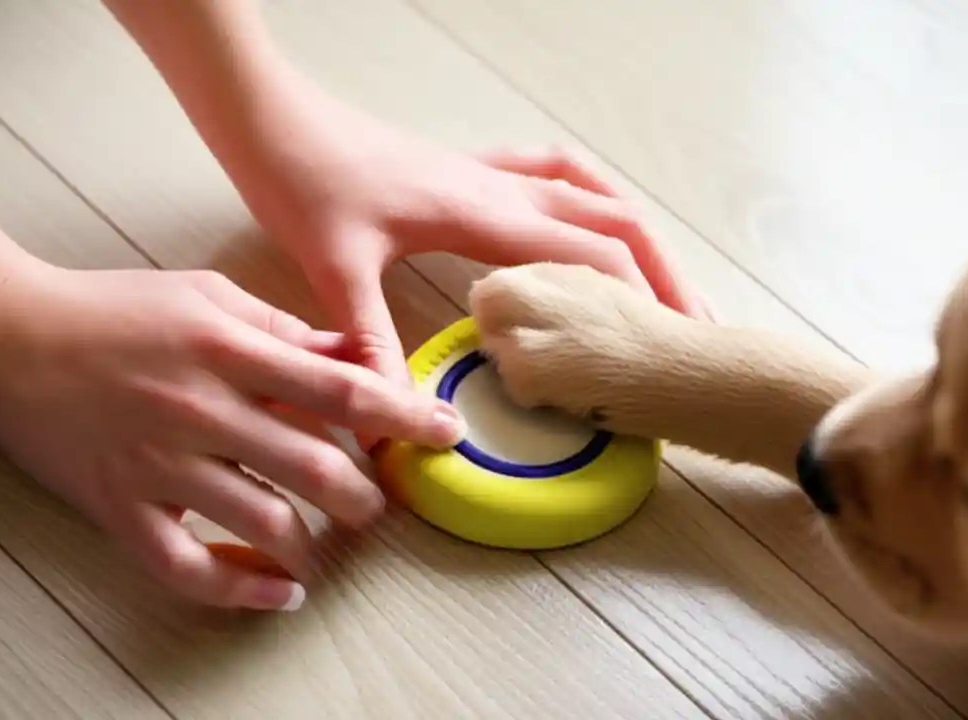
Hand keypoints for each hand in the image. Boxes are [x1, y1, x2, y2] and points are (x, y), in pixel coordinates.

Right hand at [0, 263, 464, 609]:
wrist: (5, 334)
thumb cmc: (115, 308)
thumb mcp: (208, 295)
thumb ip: (284, 329)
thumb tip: (352, 357)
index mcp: (230, 350)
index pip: (342, 388)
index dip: (404, 415)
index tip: (446, 434)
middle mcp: (202, 409)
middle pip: (317, 466)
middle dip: (367, 494)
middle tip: (380, 501)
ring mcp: (159, 464)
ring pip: (264, 521)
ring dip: (314, 540)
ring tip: (329, 540)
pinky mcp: (120, 507)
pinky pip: (187, 567)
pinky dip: (240, 589)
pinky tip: (279, 590)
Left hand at [232, 80, 708, 388]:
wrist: (275, 120)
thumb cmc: (304, 181)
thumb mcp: (334, 270)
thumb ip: (370, 343)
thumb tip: (394, 419)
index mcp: (481, 213)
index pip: (588, 252)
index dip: (639, 297)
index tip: (671, 343)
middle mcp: (500, 187)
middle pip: (612, 219)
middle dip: (662, 272)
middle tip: (693, 323)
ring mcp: (490, 172)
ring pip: (594, 192)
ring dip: (638, 233)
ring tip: (665, 280)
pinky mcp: (472, 169)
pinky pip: (554, 172)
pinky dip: (590, 195)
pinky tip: (593, 215)